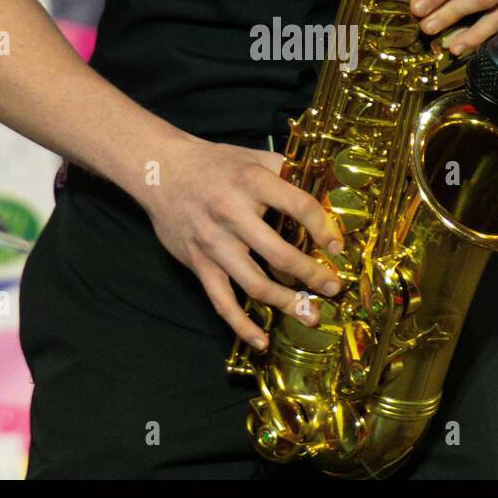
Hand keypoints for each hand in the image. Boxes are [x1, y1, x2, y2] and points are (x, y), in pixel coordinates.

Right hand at [135, 136, 344, 348]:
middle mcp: (233, 214)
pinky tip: (261, 341)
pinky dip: (241, 326)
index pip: (300, 207)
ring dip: (288, 303)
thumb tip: (326, 193)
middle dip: (313, 275)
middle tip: (333, 287)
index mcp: (252, 183)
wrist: (160, 171)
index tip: (337, 247)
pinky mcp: (198, 264)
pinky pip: (222, 301)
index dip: (324, 228)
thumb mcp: (253, 156)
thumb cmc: (215, 164)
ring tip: (311, 315)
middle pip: (281, 255)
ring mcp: (214, 243)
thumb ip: (288, 173)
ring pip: (256, 284)